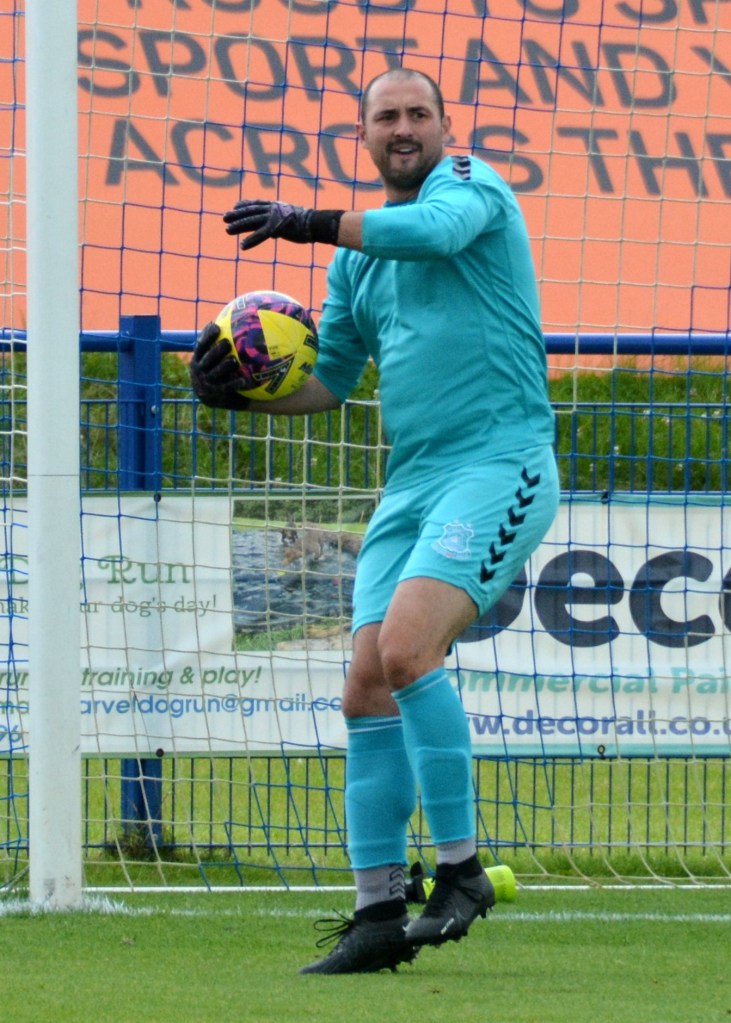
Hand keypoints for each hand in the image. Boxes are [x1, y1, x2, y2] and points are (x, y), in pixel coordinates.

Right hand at [189, 322, 250, 410]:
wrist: (212, 396)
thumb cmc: (214, 369)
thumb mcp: (210, 356)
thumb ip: (214, 342)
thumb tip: (222, 319)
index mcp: (197, 358)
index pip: (201, 345)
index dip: (208, 336)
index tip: (217, 327)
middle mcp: (199, 370)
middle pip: (207, 359)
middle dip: (216, 350)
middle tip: (227, 343)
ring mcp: (206, 382)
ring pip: (215, 373)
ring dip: (224, 366)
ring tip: (233, 360)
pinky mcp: (215, 393)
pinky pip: (226, 387)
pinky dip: (235, 384)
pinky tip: (245, 380)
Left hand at [223, 201, 342, 250]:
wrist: (315, 223)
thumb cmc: (307, 223)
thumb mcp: (291, 219)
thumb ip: (280, 223)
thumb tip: (275, 231)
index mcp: (276, 206)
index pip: (256, 204)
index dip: (245, 205)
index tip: (235, 206)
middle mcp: (272, 209)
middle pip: (250, 211)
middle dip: (236, 215)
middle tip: (224, 218)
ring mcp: (273, 218)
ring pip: (251, 221)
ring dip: (238, 226)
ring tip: (227, 231)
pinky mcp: (276, 228)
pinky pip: (260, 235)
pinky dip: (251, 240)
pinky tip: (242, 246)